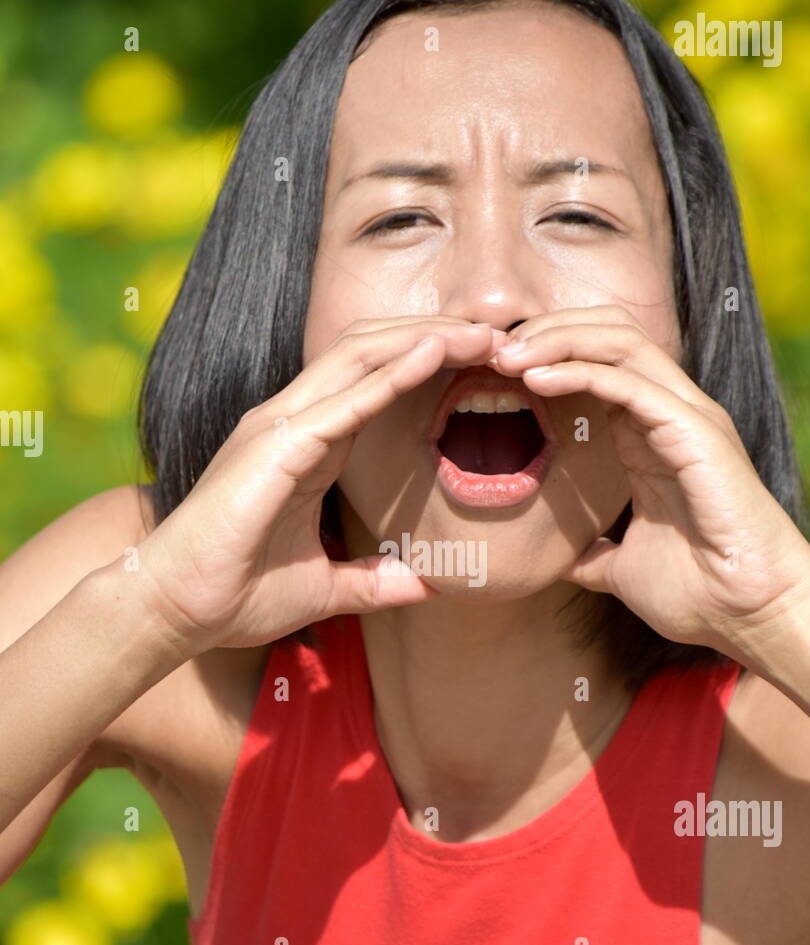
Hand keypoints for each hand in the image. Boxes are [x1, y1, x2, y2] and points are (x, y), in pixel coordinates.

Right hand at [135, 317, 502, 653]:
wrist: (176, 612)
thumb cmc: (235, 596)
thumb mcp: (324, 587)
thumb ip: (373, 582)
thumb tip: (427, 587)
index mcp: (308, 445)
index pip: (376, 380)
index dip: (431, 362)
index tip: (487, 363)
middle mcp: (294, 421)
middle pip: (375, 352)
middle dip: (438, 334)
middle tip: (499, 332)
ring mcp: (281, 426)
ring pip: (362, 357)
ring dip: (426, 339)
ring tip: (482, 332)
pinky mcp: (275, 446)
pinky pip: (344, 400)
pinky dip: (393, 373)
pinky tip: (436, 355)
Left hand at [493, 305, 809, 660]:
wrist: (746, 616)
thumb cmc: (696, 594)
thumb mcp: (620, 568)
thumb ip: (590, 554)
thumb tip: (556, 563)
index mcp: (652, 435)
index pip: (599, 362)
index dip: (546, 354)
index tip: (492, 372)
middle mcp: (672, 413)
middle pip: (607, 333)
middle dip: (546, 331)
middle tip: (491, 351)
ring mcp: (687, 416)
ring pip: (620, 341)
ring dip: (557, 339)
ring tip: (507, 356)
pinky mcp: (695, 430)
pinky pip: (630, 381)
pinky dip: (579, 370)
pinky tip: (536, 379)